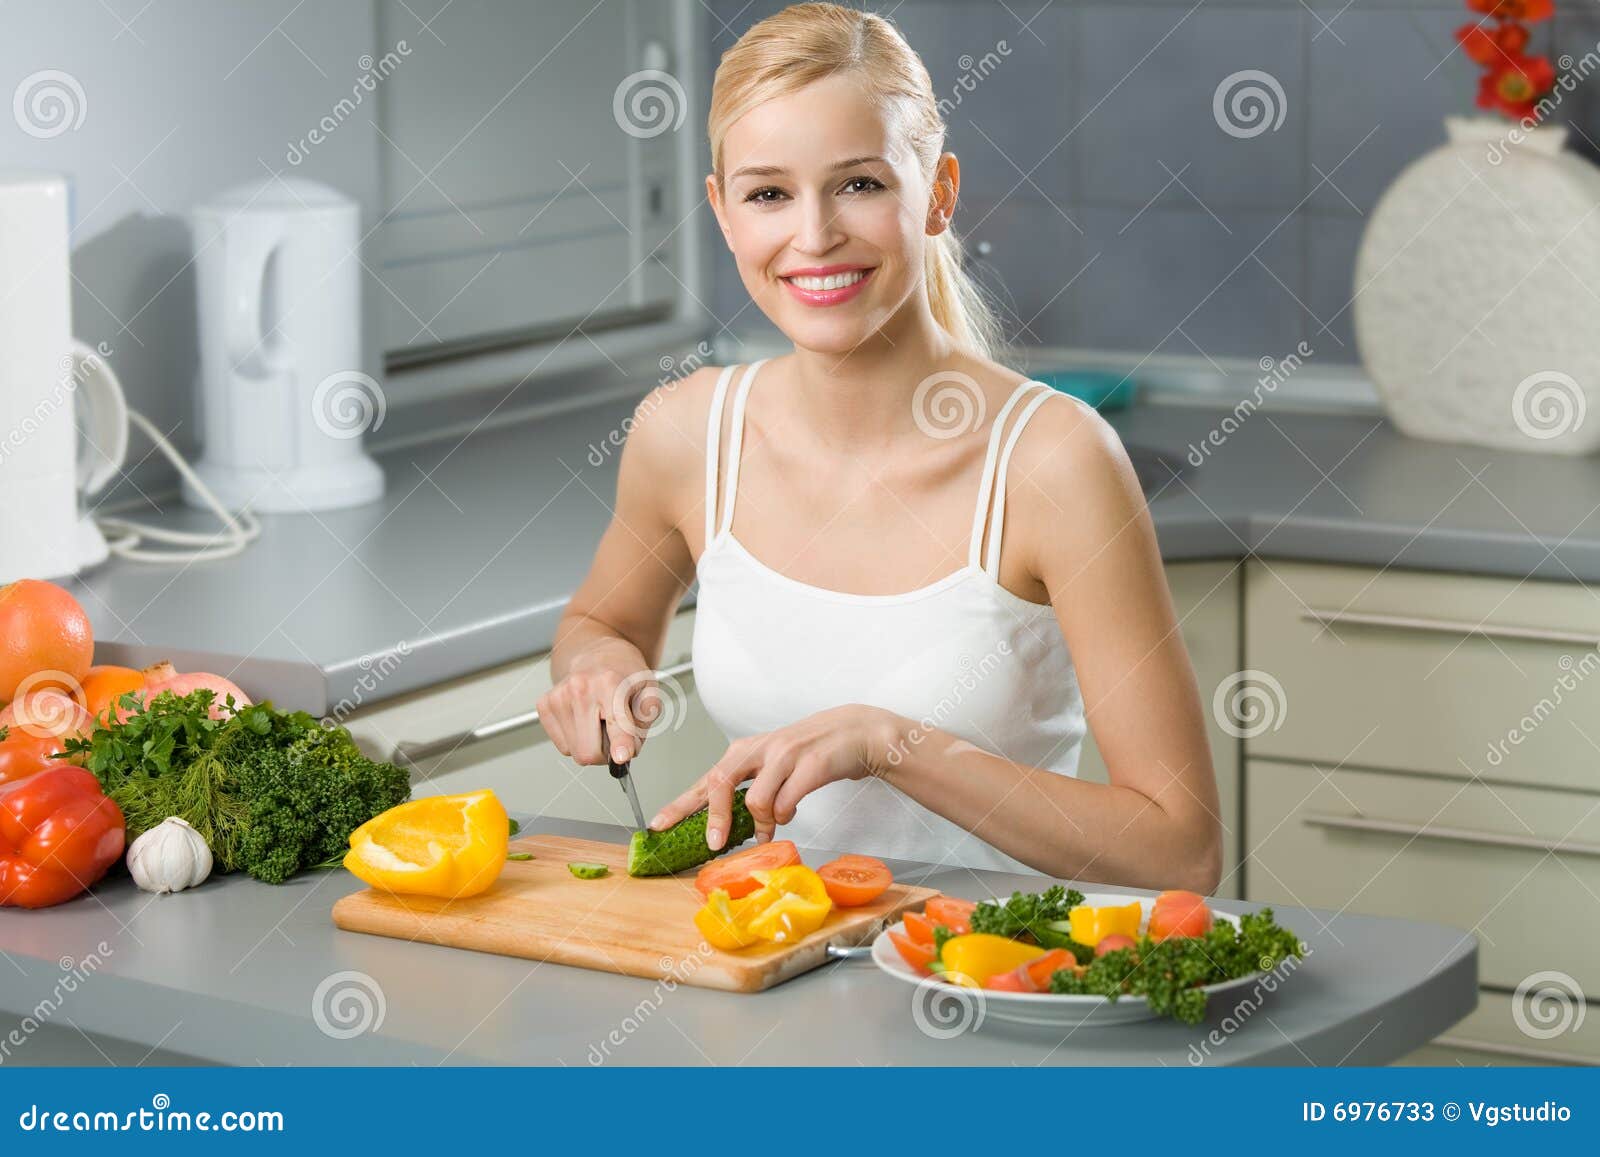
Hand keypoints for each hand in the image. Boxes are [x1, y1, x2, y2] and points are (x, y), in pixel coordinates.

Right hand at [537, 650, 664, 765]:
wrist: (599, 656)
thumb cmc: (625, 676)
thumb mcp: (649, 692)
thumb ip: (645, 721)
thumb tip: (629, 750)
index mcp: (610, 683)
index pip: (616, 723)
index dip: (620, 744)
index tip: (620, 757)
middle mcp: (580, 688)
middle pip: (589, 751)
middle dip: (605, 753)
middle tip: (614, 736)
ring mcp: (558, 697)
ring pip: (574, 752)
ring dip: (590, 746)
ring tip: (599, 722)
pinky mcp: (544, 705)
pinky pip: (562, 745)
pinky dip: (576, 740)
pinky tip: (584, 720)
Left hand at [648, 705, 901, 847]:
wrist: (855, 732)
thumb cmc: (811, 752)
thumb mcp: (773, 766)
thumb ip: (753, 791)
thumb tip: (739, 828)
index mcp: (745, 750)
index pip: (705, 779)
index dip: (680, 804)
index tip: (659, 825)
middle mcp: (760, 749)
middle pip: (720, 783)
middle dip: (715, 819)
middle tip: (715, 843)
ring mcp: (784, 755)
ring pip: (755, 799)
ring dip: (763, 822)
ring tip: (774, 825)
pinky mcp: (809, 765)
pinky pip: (786, 801)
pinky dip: (785, 815)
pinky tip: (791, 813)